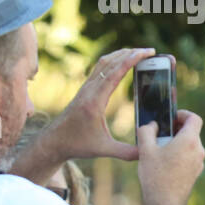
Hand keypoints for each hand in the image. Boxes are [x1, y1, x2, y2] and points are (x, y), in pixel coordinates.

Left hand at [46, 48, 161, 162]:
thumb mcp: (103, 150)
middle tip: (150, 51)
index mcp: (95, 101)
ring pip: (104, 62)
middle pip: (110, 62)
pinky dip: (114, 61)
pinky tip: (123, 63)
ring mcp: (86, 88)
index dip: (132, 60)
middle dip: (131, 53)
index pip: (115, 73)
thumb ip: (126, 152)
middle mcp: (89, 90)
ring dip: (122, 54)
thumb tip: (147, 152)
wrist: (54, 141)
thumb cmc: (77, 144)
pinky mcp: (85, 89)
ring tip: (140, 53)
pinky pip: (100, 68)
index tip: (147, 53)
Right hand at [138, 109, 204, 204]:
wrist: (166, 204)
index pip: (194, 118)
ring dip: (176, 142)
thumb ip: (146, 131)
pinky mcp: (196, 172)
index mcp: (190, 141)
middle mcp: (199, 150)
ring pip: (190, 145)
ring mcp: (199, 162)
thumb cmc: (155, 176)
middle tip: (160, 133)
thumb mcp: (145, 150)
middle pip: (191, 132)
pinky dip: (179, 153)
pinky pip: (189, 156)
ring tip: (158, 149)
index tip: (171, 117)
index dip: (183, 114)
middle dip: (176, 129)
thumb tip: (151, 125)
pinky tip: (163, 162)